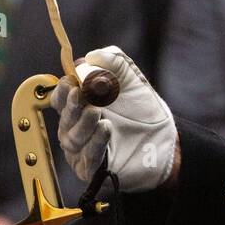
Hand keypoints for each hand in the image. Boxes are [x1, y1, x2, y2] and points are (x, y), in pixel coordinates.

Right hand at [52, 46, 176, 192]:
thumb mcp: (132, 80)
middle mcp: (76, 127)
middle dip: (71, 104)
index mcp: (79, 105)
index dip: (63, 89)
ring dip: (83, 123)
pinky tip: (106, 129)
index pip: (61, 97)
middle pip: (65, 117)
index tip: (72, 80)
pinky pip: (88, 156)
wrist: (164, 140)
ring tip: (97, 112)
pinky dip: (95, 142)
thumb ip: (115, 62)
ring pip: (73, 138)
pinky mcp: (92, 169)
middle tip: (80, 93)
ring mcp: (82, 149)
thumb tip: (91, 56)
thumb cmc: (143, 110)